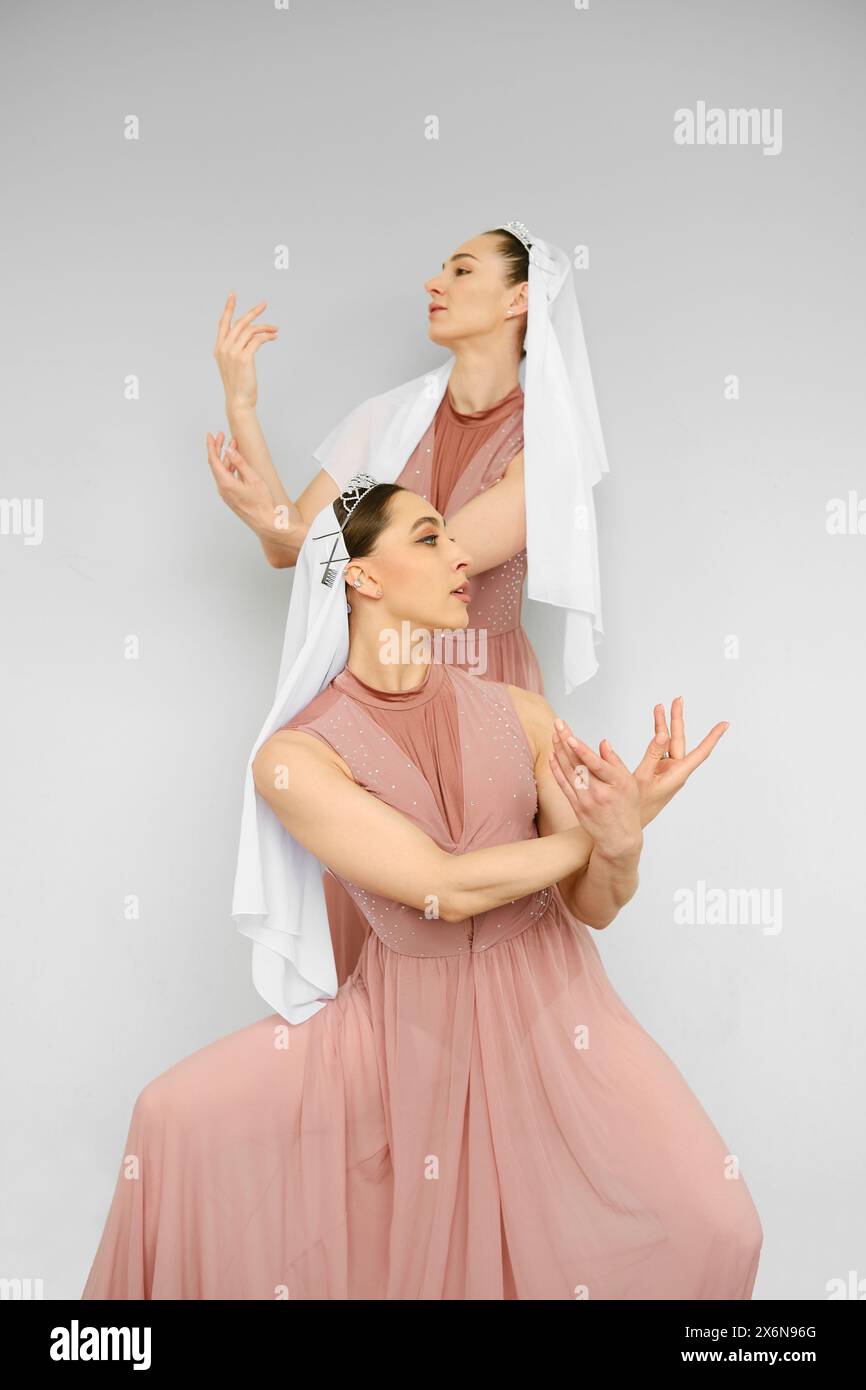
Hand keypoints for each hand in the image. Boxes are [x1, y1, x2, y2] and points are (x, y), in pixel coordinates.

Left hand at [205, 431, 279, 535]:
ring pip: (221, 472)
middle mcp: (222, 489)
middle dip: (218, 449)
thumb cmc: (262, 503)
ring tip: (233, 446)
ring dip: (226, 458)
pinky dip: (229, 468)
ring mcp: (226, 494)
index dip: (211, 446)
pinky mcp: (230, 497)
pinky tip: (235, 463)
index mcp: (226, 483)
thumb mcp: (253, 478)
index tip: (210, 435)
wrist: (266, 522)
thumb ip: (240, 463)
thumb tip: (229, 450)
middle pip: (215, 465)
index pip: (214, 461)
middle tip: (222, 436)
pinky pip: (226, 479)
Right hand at [213, 293, 278, 410]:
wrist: (239, 401)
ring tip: (275, 329)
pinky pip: (257, 340)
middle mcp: (224, 348)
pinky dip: (267, 337)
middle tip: (264, 304)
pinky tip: (274, 337)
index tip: (233, 295)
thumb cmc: (239, 385)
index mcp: (219, 348)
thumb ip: (237, 349)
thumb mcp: (234, 364)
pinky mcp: (244, 357)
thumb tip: (252, 336)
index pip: (223, 323)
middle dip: (253, 312)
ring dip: (265, 327)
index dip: (228, 309)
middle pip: (240, 323)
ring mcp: (233, 352)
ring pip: (250, 330)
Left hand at [548, 722, 642, 860]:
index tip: (570, 737)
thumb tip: (603, 742)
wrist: (620, 839)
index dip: (582, 751)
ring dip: (559, 752)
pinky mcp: (577, 807)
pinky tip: (552, 756)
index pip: (596, 765)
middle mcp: (600, 793)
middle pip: (578, 764)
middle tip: (558, 724)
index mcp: (617, 784)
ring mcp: (586, 801)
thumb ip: (616, 762)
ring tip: (554, 734)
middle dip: (566, 741)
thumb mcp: (630, 784)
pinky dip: (556, 770)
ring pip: (568, 772)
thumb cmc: (628, 808)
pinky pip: (563, 785)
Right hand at [631, 698, 728, 825]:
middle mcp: (674, 771)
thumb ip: (653, 754)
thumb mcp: (643, 778)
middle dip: (677, 719)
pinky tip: (655, 727)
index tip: (724, 724)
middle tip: (678, 699)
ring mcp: (666, 771)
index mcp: (678, 774)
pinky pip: (659, 749)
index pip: (700, 752)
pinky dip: (656, 737)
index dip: (713, 737)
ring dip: (664, 725)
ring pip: (668, 743)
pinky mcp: (657, 771)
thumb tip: (662, 734)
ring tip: (660, 707)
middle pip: (680, 740)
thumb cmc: (638, 806)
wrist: (629, 822)